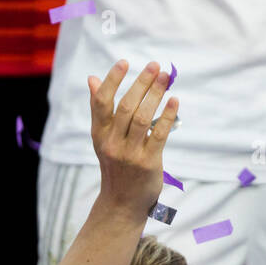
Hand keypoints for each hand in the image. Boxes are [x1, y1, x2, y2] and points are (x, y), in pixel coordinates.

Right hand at [87, 60, 178, 218]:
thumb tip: (92, 78)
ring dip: (156, 94)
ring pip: (143, 118)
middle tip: (155, 65)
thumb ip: (99, 109)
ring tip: (166, 77)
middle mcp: (112, 143)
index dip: (112, 80)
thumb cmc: (115, 165)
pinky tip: (174, 101)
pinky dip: (167, 116)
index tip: (124, 62)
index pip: (101, 102)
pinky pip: (159, 134)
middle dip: (141, 83)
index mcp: (100, 134)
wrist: (122, 202)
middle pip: (126, 106)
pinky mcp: (148, 163)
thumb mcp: (102, 138)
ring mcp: (130, 154)